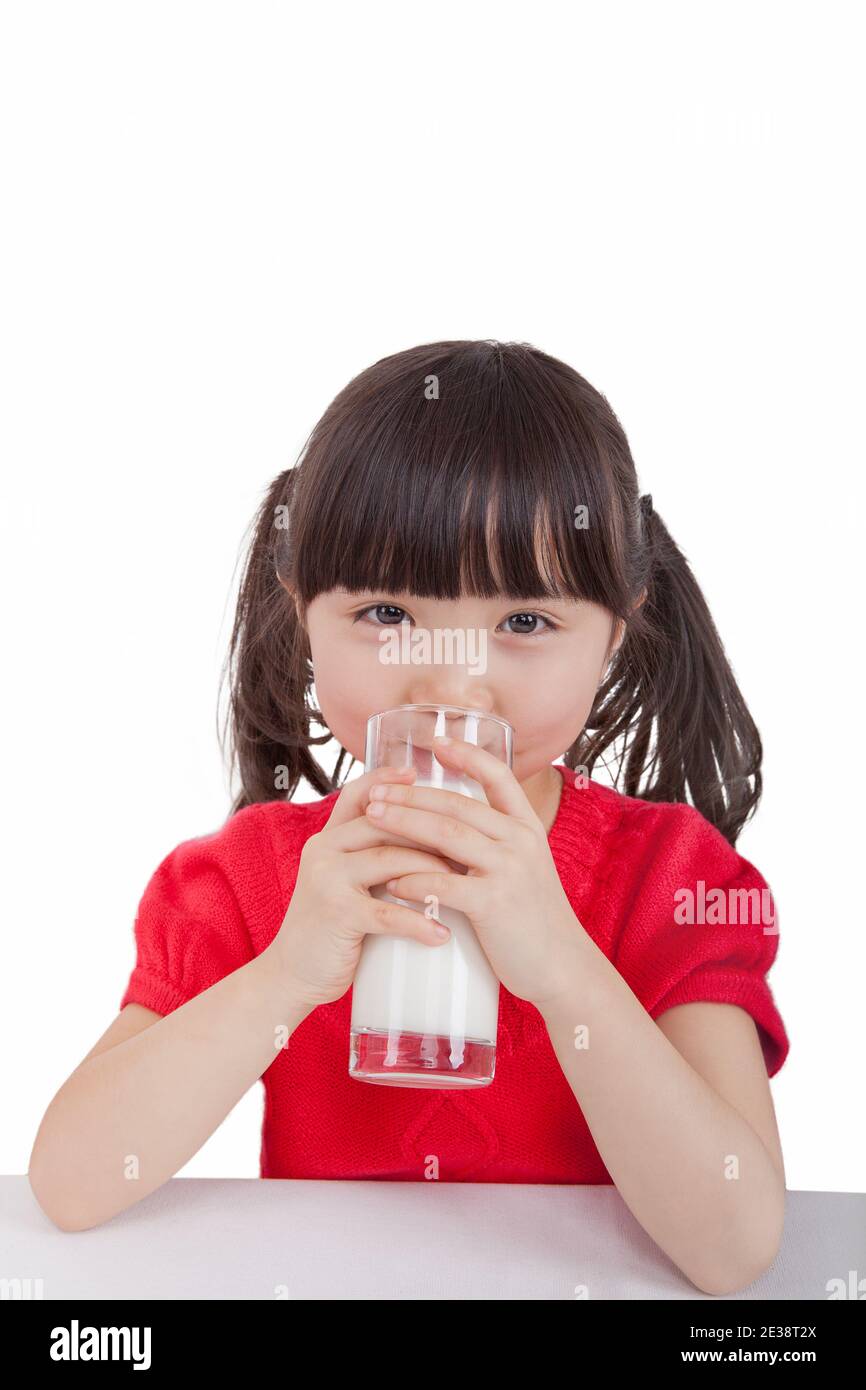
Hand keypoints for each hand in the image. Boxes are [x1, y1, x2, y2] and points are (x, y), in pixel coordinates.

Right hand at [268, 763, 457, 1010]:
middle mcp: (324, 850)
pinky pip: (388, 912)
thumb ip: (370, 860)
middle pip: (385, 822)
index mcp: (328, 839)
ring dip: (434, 871)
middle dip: (431, 829)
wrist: (292, 974)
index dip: (388, 778)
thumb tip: (428, 844)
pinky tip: (442, 934)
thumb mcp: (344, 883)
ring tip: (466, 883)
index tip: (421, 772)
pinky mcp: (337, 913)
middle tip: (470, 842)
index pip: (359, 795)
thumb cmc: (332, 929)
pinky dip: (419, 923)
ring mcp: (328, 879)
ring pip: (391, 859)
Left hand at [363, 736, 584, 1009]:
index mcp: (527, 827)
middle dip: (411, 793)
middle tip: (375, 791)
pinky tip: (391, 881)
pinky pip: (445, 883)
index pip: (498, 776)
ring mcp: (509, 869)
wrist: (562, 967)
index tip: (435, 741)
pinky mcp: (495, 903)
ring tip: (372, 818)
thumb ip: (495, 846)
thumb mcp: (524, 869)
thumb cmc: (533, 921)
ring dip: (404, 822)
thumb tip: (450, 827)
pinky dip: (414, 880)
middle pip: (457, 804)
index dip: (466, 755)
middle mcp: (521, 840)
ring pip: (447, 833)